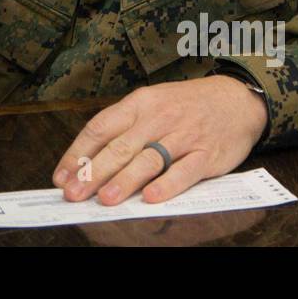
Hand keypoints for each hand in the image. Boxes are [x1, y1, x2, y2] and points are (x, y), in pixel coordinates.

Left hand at [52, 76, 267, 205]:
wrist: (235, 99)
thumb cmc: (185, 105)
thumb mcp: (152, 104)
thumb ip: (124, 129)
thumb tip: (88, 160)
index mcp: (139, 103)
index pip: (101, 127)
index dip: (78, 153)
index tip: (62, 176)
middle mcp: (158, 118)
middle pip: (121, 147)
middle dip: (94, 172)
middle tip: (74, 194)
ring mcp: (183, 136)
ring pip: (149, 160)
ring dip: (125, 181)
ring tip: (106, 199)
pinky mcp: (207, 154)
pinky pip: (185, 171)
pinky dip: (167, 185)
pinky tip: (151, 198)